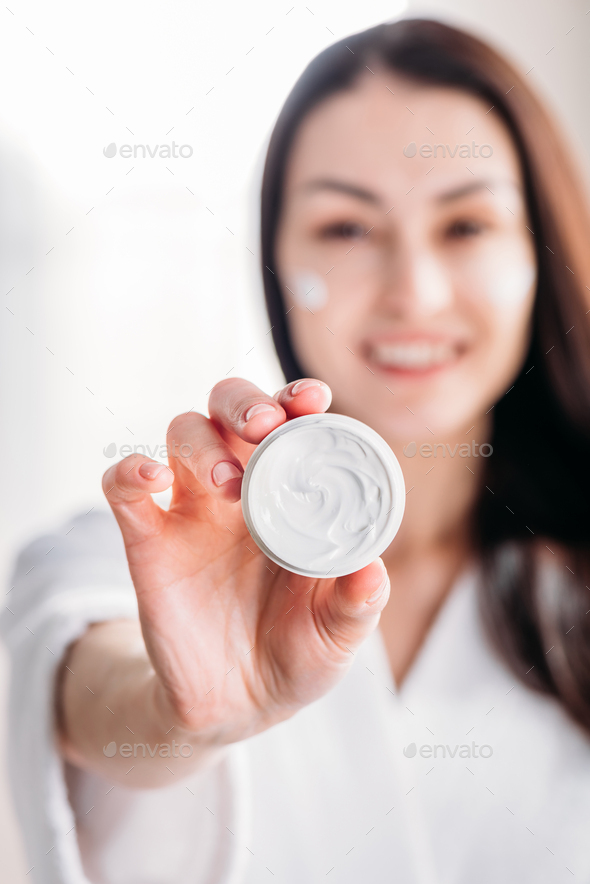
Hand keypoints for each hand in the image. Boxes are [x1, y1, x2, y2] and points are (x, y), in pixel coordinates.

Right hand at [102, 378, 389, 748]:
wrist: (239, 705)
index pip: (290, 427)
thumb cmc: (298, 652)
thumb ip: (357, 602)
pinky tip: (150, 478)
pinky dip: (129, 471)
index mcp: (291, 496)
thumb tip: (373, 570)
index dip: (297, 401)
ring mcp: (191, 511)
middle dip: (243, 403)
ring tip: (228, 481)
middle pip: (227, 412)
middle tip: (265, 427)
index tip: (313, 399)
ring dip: (201, 441)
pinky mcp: (147, 541)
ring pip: (180, 434)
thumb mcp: (338, 633)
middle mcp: (240, 490)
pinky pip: (122, 487)